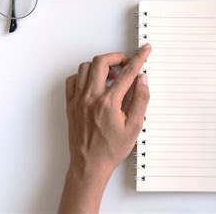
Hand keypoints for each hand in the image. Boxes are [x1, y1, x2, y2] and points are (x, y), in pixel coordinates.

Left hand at [59, 44, 150, 213]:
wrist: (90, 165)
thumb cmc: (111, 149)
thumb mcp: (134, 127)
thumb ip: (140, 99)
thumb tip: (142, 79)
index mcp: (109, 103)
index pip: (127, 73)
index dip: (138, 58)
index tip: (145, 50)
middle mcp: (91, 97)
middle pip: (101, 62)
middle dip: (117, 57)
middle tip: (127, 63)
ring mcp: (78, 99)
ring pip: (85, 67)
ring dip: (100, 65)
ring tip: (112, 75)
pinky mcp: (70, 104)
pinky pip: (73, 79)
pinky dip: (84, 75)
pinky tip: (94, 83)